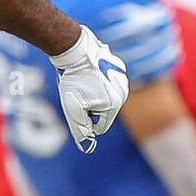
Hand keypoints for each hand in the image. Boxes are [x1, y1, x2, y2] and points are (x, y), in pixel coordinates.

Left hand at [49, 25, 128, 152]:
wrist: (75, 51)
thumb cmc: (73, 81)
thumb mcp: (72, 108)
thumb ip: (80, 128)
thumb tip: (85, 144)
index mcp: (114, 105)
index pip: (100, 126)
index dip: (85, 121)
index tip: (76, 108)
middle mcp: (123, 92)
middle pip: (104, 111)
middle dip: (90, 107)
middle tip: (78, 93)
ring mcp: (122, 78)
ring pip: (106, 95)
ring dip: (94, 93)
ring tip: (83, 81)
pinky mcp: (118, 66)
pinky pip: (107, 80)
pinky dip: (97, 79)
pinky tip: (88, 72)